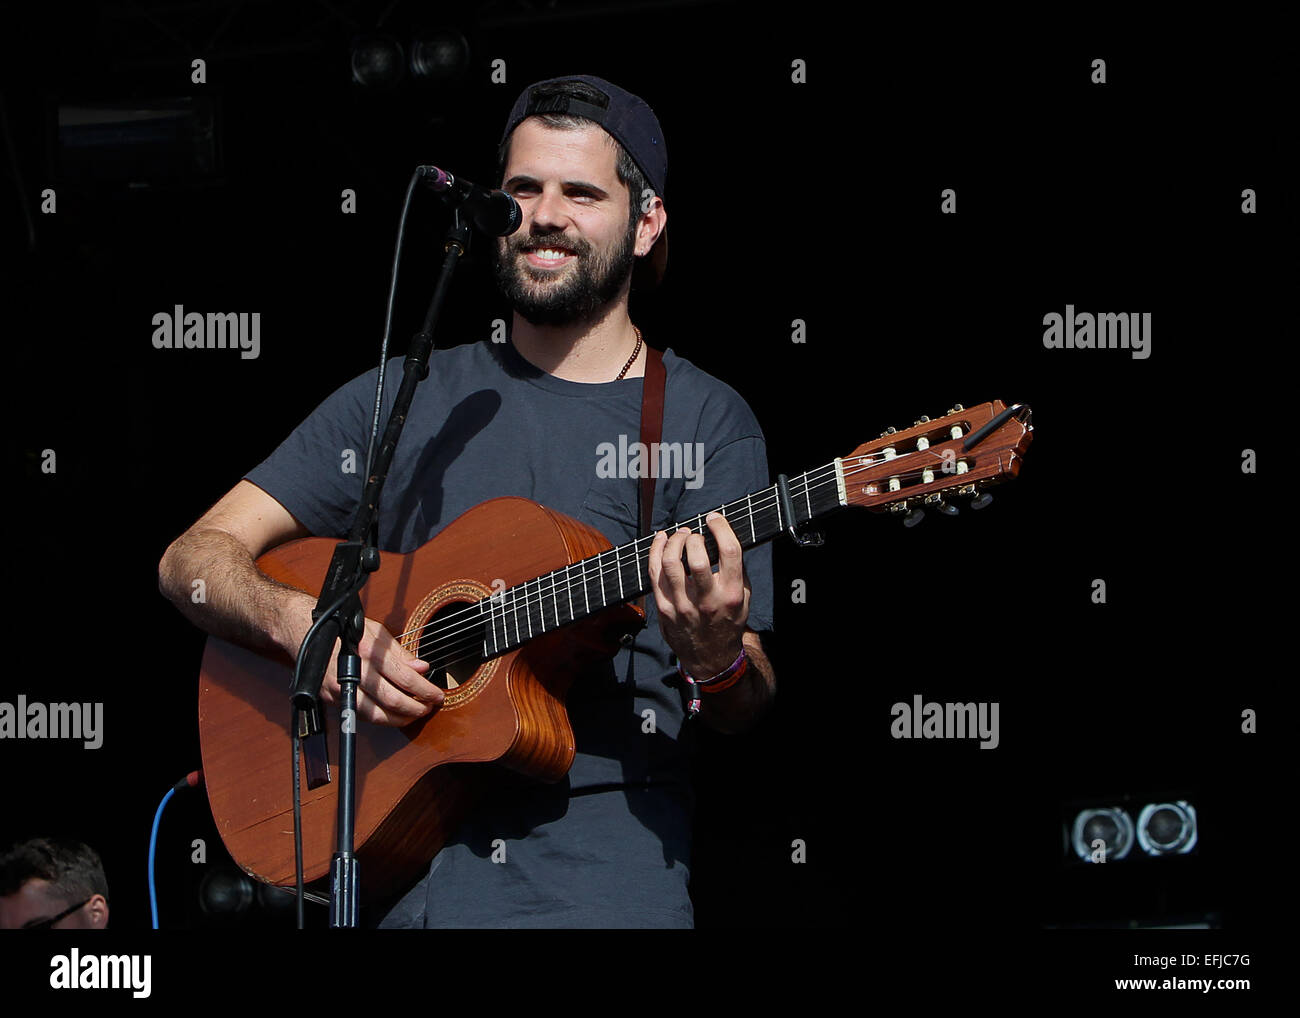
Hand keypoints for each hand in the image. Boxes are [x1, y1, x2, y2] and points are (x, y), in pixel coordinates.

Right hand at [282, 599, 443, 725]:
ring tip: (414, 714)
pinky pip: (361, 715)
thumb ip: (401, 653)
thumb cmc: (344, 629)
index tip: (437, 695)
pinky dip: (381, 718)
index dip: (425, 690)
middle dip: (416, 708)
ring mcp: (341, 687)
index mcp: (369, 651)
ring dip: (400, 719)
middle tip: (428, 707)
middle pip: (392, 700)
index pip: (405, 677)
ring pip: (376, 715)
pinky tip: (393, 714)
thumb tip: (422, 668)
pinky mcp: (332, 698)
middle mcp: (355, 671)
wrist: (306, 632)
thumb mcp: (376, 631)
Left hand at [648, 512, 749, 677]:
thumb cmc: (727, 621)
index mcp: (731, 594)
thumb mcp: (744, 598)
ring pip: (671, 564)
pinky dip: (655, 552)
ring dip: (673, 541)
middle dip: (693, 537)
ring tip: (679, 535)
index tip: (714, 519)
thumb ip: (737, 569)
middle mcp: (707, 600)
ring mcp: (682, 606)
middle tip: (693, 534)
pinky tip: (661, 541)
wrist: (710, 657)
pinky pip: (654, 574)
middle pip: (697, 557)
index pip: (730, 552)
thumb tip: (722, 535)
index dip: (721, 528)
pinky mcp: (664, 608)